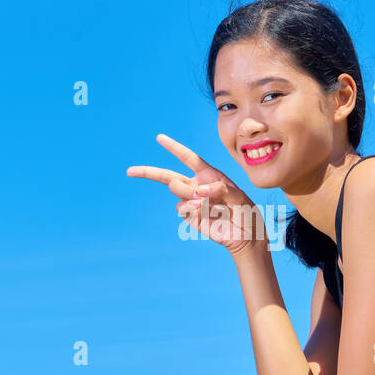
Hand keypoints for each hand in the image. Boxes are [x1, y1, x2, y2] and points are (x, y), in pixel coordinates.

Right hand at [126, 133, 264, 255]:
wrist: (244, 236)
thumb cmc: (244, 212)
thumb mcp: (238, 196)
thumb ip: (220, 189)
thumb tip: (198, 191)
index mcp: (208, 174)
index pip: (187, 157)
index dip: (173, 147)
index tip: (159, 138)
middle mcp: (196, 185)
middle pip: (167, 176)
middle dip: (148, 172)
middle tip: (129, 171)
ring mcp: (191, 201)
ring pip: (176, 190)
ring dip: (186, 192)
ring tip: (203, 201)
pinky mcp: (190, 216)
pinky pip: (181, 207)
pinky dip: (189, 207)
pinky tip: (202, 210)